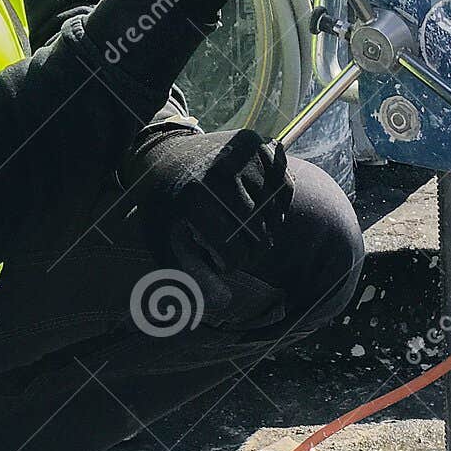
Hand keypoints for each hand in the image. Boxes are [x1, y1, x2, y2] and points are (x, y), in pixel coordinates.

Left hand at [122, 130, 293, 311]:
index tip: (208, 249)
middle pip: (257, 238)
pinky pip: (286, 193)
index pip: (233, 255)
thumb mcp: (165, 244)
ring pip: (273, 218)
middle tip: (223, 235)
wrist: (165, 154)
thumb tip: (224, 302)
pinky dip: (275, 205)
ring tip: (235, 218)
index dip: (223, 262)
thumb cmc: (165, 207)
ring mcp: (246, 157)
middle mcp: (222, 172)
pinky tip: (254, 202)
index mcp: (194, 197)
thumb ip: (191, 277)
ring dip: (260, 227)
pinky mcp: (265, 148)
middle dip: (244, 247)